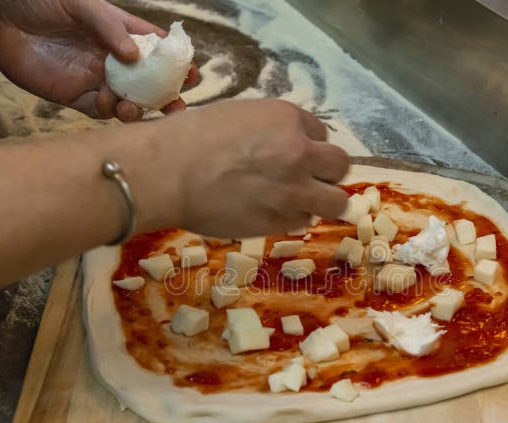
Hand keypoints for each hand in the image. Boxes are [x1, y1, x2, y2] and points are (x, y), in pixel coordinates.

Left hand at [0, 0, 194, 120]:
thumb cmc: (40, 0)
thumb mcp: (81, 3)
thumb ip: (109, 27)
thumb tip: (134, 55)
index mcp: (119, 33)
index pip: (155, 49)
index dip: (176, 62)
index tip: (193, 72)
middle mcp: (112, 58)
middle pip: (148, 82)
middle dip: (166, 95)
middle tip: (178, 107)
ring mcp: (95, 78)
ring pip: (128, 100)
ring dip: (139, 108)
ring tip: (135, 108)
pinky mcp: (75, 96)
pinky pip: (100, 110)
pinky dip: (110, 112)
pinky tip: (111, 104)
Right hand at [133, 99, 349, 236]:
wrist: (167, 172)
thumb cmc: (190, 137)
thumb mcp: (238, 116)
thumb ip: (270, 130)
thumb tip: (280, 145)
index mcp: (288, 119)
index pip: (321, 134)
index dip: (307, 145)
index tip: (291, 153)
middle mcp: (300, 153)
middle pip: (340, 166)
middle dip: (326, 173)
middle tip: (307, 179)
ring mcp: (294, 190)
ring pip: (335, 202)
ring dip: (321, 201)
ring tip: (299, 202)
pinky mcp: (281, 220)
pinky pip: (303, 221)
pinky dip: (292, 218)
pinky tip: (270, 212)